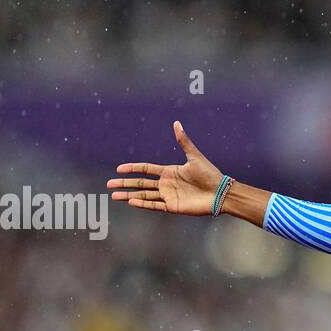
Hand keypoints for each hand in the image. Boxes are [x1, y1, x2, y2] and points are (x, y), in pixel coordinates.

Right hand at [108, 121, 222, 214]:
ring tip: (114, 196)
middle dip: (125, 183)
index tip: (119, 168)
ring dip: (129, 195)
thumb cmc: (210, 174)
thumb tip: (176, 123)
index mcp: (169, 171)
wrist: (220, 193)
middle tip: (109, 184)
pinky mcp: (173, 207)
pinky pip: (154, 206)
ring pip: (144, 195)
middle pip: (141, 183)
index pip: (146, 169)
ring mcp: (168, 196)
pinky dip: (143, 204)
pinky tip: (131, 202)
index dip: (132, 169)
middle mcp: (166, 184)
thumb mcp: (194, 156)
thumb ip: (183, 141)